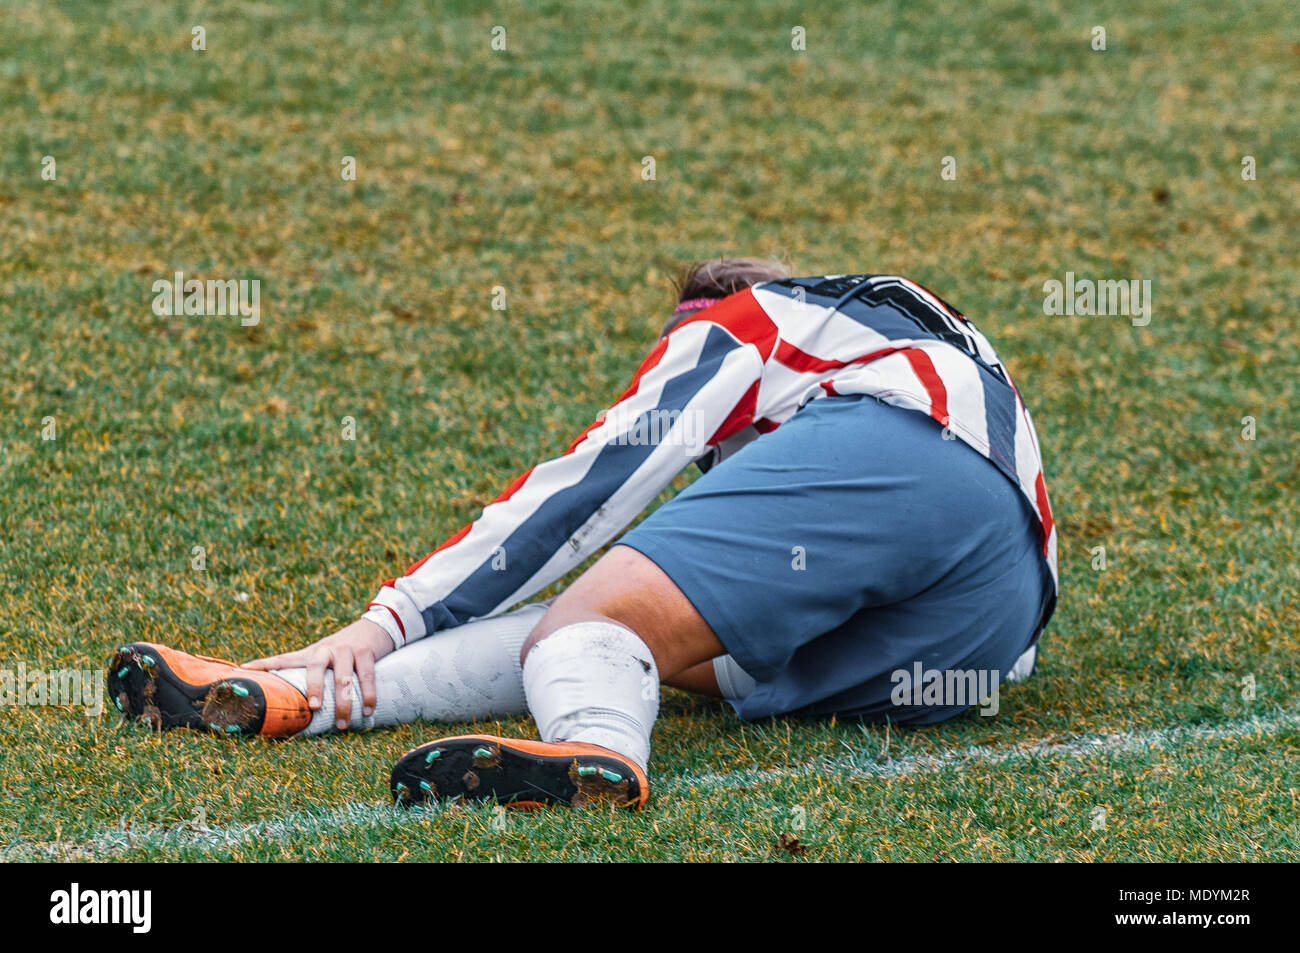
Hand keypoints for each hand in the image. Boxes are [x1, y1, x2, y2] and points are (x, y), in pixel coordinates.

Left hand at [244, 618, 393, 729]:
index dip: (264, 664)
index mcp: (312, 652)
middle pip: (315, 668)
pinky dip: (368, 695)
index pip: (284, 658)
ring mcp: (347, 650)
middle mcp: (327, 649)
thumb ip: (308, 671)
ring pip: (344, 678)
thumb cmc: (343, 649)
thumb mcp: (323, 655)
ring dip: (344, 702)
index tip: (244, 669)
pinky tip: (368, 709)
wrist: (375, 627)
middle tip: (314, 708)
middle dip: (314, 688)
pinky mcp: (366, 652)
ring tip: (342, 724)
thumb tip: (289, 695)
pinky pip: (367, 676)